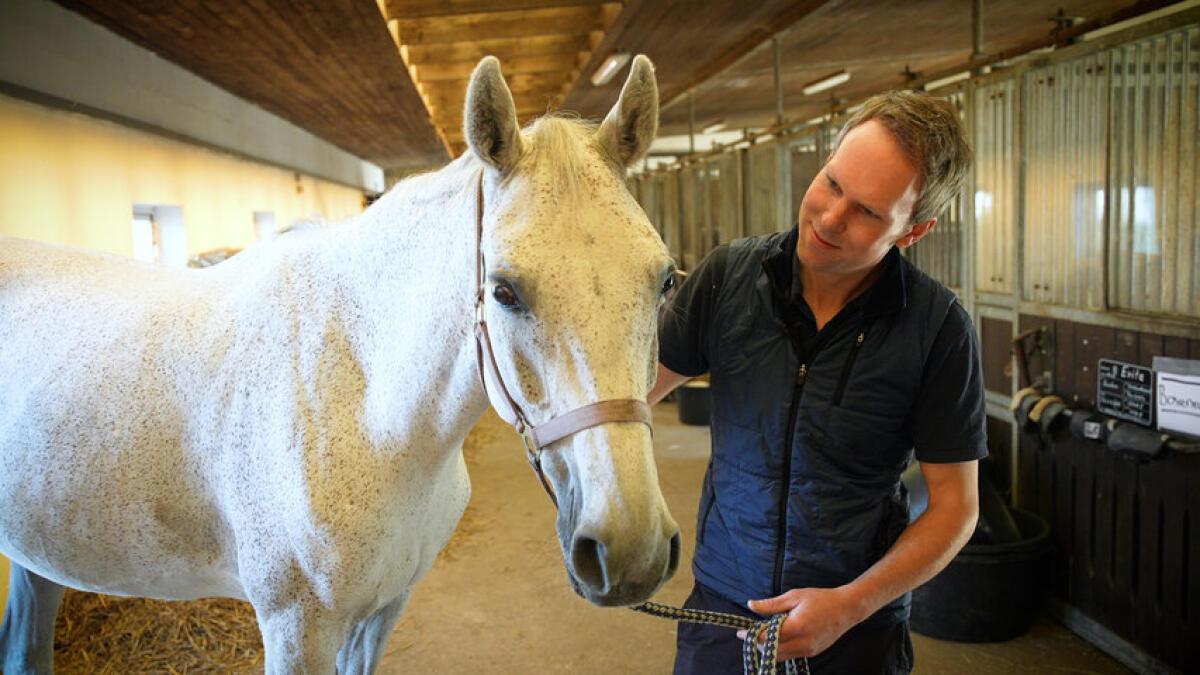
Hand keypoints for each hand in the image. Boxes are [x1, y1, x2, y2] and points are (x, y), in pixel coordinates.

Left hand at [737, 587, 861, 660]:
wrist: (846, 609)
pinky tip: (777, 637)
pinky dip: (780, 649)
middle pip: (772, 651)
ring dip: (768, 648)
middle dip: (758, 644)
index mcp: (798, 626)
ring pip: (781, 656)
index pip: (768, 637)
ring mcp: (809, 650)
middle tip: (748, 634)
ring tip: (762, 634)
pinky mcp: (813, 653)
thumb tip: (751, 605)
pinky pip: (791, 655)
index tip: (741, 632)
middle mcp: (804, 643)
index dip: (752, 636)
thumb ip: (772, 604)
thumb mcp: (794, 596)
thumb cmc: (820, 599)